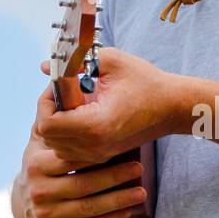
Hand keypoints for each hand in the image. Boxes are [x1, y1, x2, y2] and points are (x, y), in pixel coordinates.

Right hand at [11, 114, 147, 217]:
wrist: (25, 203)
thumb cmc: (42, 162)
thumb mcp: (41, 140)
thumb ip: (52, 114)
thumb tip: (61, 76)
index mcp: (36, 164)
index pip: (71, 158)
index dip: (97, 152)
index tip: (121, 144)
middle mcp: (38, 191)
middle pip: (85, 184)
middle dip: (115, 177)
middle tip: (139, 168)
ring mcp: (46, 214)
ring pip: (90, 207)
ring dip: (119, 200)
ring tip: (142, 191)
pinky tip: (129, 210)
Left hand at [35, 46, 183, 162]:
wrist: (173, 107)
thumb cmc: (147, 83)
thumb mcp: (112, 62)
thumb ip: (76, 62)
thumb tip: (46, 66)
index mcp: (95, 125)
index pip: (46, 124)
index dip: (46, 102)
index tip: (60, 86)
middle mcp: (95, 146)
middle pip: (47, 136)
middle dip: (50, 112)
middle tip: (66, 93)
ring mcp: (99, 154)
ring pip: (57, 146)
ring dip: (58, 124)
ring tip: (75, 104)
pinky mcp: (102, 155)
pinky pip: (71, 150)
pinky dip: (69, 134)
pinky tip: (83, 115)